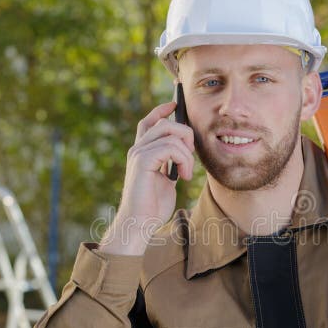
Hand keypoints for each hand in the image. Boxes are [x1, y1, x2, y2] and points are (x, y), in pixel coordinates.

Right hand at [99, 102, 194, 254]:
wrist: (139, 223)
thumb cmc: (152, 206)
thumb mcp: (166, 180)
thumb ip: (171, 163)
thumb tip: (185, 152)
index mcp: (142, 152)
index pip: (149, 122)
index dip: (161, 110)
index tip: (174, 104)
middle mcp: (138, 149)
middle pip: (165, 123)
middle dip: (186, 135)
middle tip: (190, 158)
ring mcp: (138, 153)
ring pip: (170, 132)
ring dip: (187, 153)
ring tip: (187, 173)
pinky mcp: (142, 161)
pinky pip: (170, 147)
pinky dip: (183, 160)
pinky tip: (183, 177)